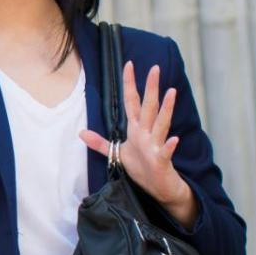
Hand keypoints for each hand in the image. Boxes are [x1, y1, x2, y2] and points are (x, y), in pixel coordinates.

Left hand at [80, 61, 196, 223]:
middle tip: (155, 68)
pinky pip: (166, 152)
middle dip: (151, 88)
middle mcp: (147, 134)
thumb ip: (100, 143)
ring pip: (161, 124)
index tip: (129, 64)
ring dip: (166, 109)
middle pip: (148, 107)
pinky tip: (174, 140)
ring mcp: (155, 146)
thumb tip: (81, 132)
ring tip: (171, 92)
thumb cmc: (142, 169)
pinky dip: (169, 146)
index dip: (130, 84)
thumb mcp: (118, 154)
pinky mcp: (162, 161)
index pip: (132, 102)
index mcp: (136, 129)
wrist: (161, 190)